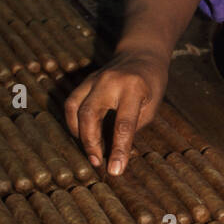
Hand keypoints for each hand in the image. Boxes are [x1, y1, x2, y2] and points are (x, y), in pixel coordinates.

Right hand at [65, 47, 169, 174]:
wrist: (141, 53)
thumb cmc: (151, 84)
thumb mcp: (151, 106)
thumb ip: (132, 127)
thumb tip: (114, 154)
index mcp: (134, 87)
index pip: (124, 123)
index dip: (119, 149)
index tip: (115, 170)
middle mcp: (110, 81)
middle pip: (90, 115)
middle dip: (90, 143)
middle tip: (97, 163)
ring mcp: (94, 79)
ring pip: (74, 108)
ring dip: (78, 134)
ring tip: (89, 151)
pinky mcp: (85, 80)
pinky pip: (71, 102)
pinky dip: (73, 122)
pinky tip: (81, 135)